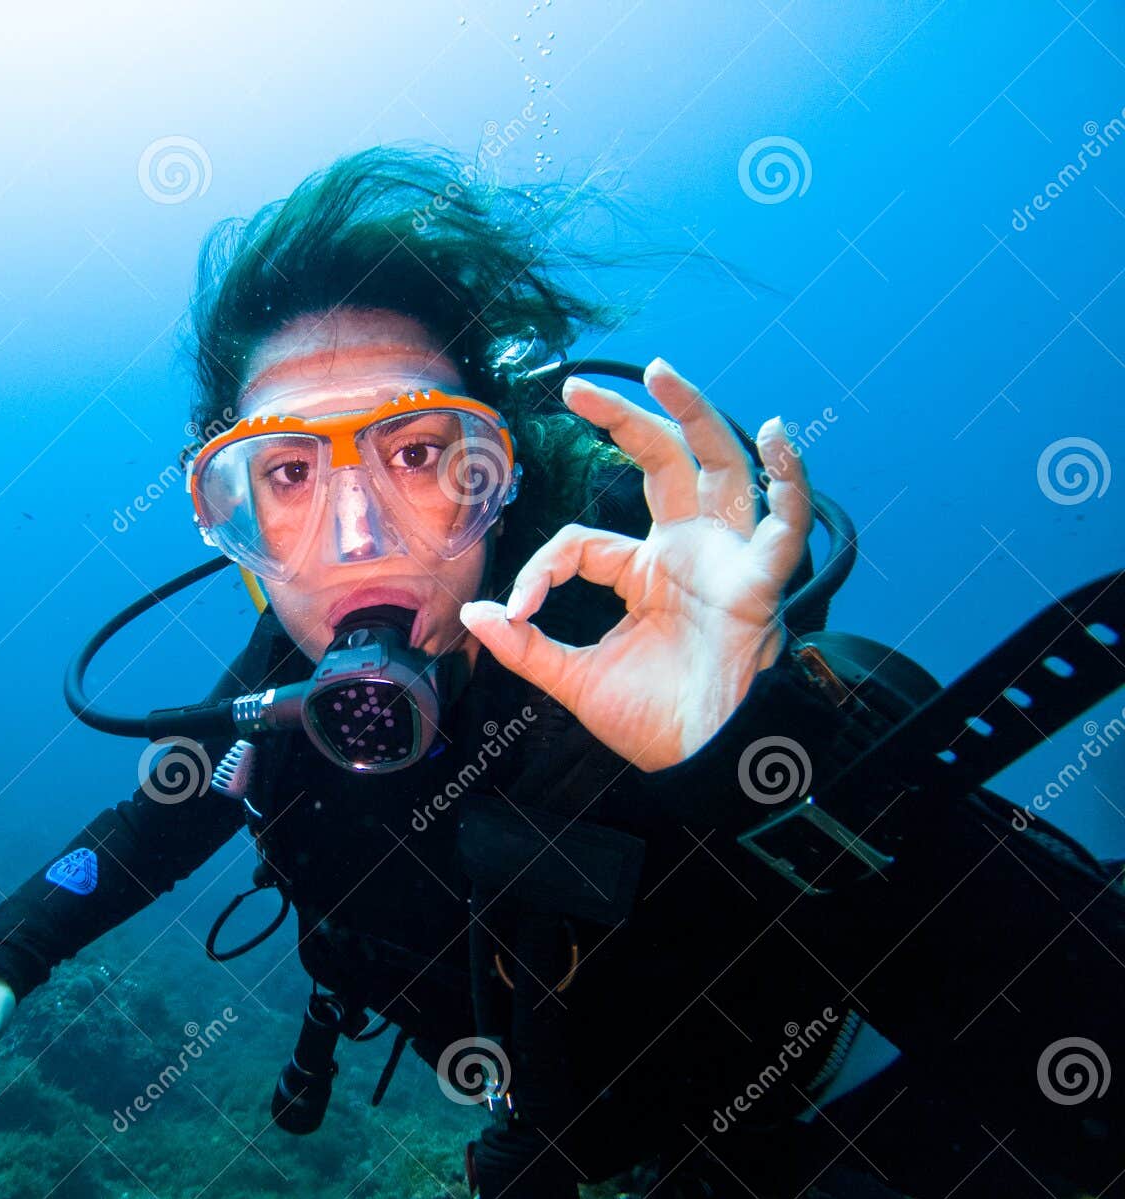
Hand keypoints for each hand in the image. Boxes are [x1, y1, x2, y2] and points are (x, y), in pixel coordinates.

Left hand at [459, 357, 812, 771]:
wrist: (692, 762)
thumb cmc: (646, 721)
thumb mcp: (570, 678)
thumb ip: (523, 645)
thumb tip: (472, 615)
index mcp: (643, 572)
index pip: (584, 540)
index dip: (545, 565)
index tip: (517, 606)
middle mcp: (687, 552)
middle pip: (663, 464)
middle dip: (625, 419)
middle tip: (576, 388)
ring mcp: (725, 561)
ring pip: (720, 469)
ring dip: (696, 417)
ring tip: (660, 374)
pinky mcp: (758, 584)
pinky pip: (786, 526)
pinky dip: (790, 483)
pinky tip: (778, 438)